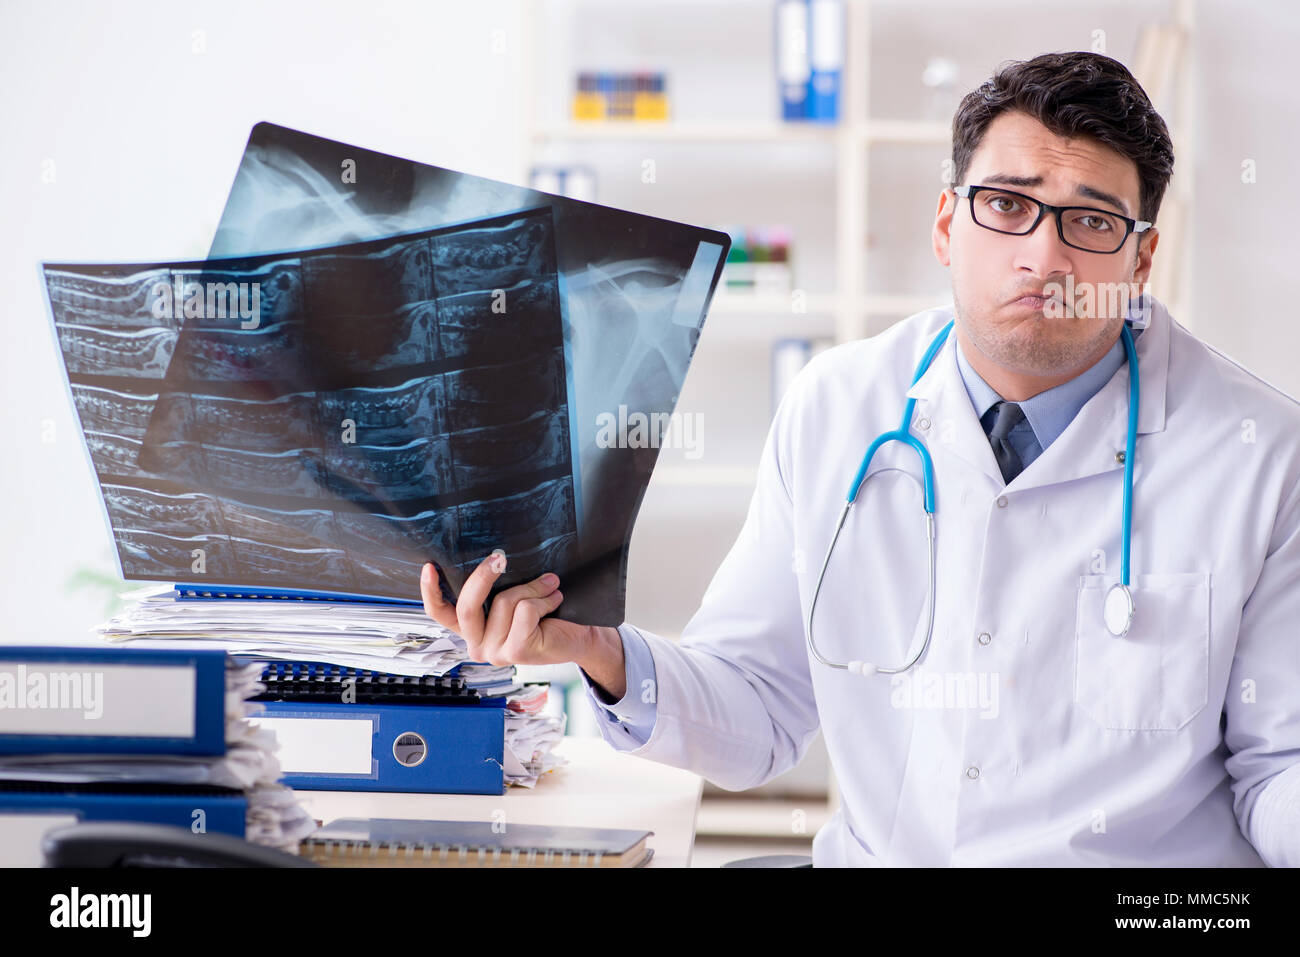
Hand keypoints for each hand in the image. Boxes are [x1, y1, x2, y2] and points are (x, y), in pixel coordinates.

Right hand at [419, 551, 613, 673]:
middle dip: (483, 576)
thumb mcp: (514, 598)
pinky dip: (544, 599)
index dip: (430, 591)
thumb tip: (490, 557)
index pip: (440, 614)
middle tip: (499, 557)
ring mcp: (495, 652)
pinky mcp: (517, 652)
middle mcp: (477, 645)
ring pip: (504, 602)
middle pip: (467, 606)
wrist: (578, 637)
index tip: (429, 567)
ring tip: (550, 586)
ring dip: (532, 587)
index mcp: (472, 630)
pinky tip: (555, 600)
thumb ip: (495, 588)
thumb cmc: (546, 615)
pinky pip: (525, 611)